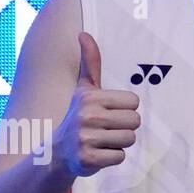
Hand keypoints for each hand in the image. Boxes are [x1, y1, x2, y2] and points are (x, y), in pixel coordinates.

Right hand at [51, 32, 141, 177]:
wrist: (58, 152)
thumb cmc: (78, 116)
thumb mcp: (84, 89)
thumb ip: (90, 63)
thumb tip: (84, 33)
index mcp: (90, 97)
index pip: (134, 102)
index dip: (125, 109)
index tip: (108, 112)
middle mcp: (87, 116)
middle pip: (135, 121)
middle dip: (125, 127)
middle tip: (107, 129)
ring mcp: (86, 138)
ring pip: (129, 139)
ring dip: (119, 142)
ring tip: (102, 141)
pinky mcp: (88, 159)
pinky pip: (120, 157)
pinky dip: (112, 157)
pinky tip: (98, 153)